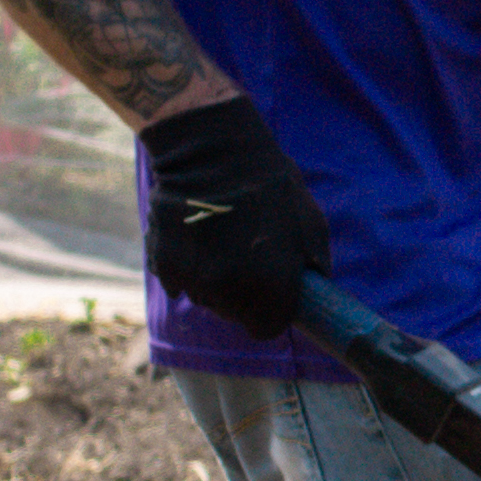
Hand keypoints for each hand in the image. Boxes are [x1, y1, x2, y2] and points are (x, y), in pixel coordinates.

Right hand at [139, 94, 330, 333]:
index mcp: (272, 287)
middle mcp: (230, 291)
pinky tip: (196, 237)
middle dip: (241, 296)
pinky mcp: (165, 264)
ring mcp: (194, 279)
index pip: (266, 329)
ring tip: (220, 241)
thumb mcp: (311, 223)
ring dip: (212, 281)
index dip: (269, 314)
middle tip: (244, 257)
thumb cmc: (270, 184)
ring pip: (204, 297)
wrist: (214, 150)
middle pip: (232, 314)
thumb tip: (314, 289)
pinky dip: (186, 267)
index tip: (269, 296)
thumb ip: (315, 265)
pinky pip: (178, 281)